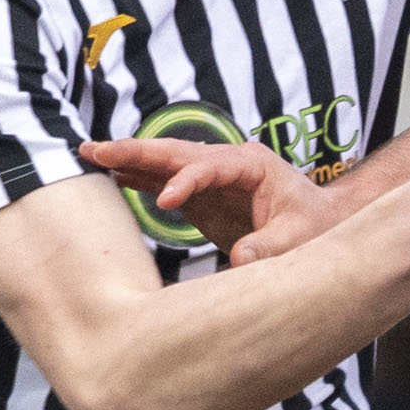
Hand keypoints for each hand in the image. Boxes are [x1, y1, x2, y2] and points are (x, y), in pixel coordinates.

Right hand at [80, 136, 345, 264]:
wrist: (321, 222)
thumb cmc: (316, 226)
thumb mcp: (299, 238)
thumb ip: (271, 247)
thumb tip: (242, 261)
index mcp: (251, 164)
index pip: (209, 167)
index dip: (186, 183)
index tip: (165, 202)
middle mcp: (226, 162)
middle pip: (175, 152)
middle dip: (135, 150)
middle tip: (95, 149)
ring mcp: (210, 176)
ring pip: (163, 162)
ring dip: (127, 158)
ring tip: (88, 154)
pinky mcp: (200, 193)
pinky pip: (163, 179)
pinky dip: (137, 177)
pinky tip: (110, 175)